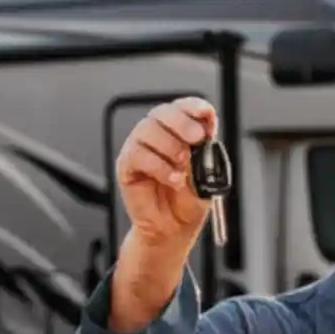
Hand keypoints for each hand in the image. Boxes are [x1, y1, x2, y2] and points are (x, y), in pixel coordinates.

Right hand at [114, 96, 215, 250]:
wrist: (174, 227)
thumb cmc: (189, 200)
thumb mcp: (207, 174)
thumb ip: (207, 151)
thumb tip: (206, 132)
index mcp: (180, 133)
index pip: (183, 108)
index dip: (193, 106)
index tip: (205, 113)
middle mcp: (159, 136)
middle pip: (163, 113)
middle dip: (182, 123)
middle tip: (196, 138)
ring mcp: (141, 148)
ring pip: (148, 130)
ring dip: (170, 147)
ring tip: (182, 168)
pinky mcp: (127, 165)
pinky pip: (137, 154)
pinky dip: (158, 166)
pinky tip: (172, 179)